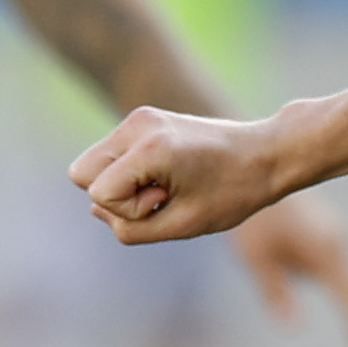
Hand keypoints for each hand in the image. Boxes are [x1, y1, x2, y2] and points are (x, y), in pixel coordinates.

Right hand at [73, 105, 289, 244]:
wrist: (266, 155)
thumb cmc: (231, 194)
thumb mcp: (181, 226)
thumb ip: (129, 228)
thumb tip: (95, 210)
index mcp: (149, 147)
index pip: (98, 194)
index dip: (129, 211)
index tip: (167, 200)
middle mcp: (137, 125)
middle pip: (81, 173)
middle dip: (114, 195)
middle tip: (163, 194)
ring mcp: (138, 117)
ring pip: (92, 164)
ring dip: (121, 184)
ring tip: (166, 184)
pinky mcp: (143, 119)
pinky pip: (111, 156)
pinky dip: (130, 172)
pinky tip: (166, 174)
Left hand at [229, 194, 347, 346]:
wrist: (255, 165)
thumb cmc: (251, 214)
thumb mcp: (255, 256)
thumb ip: (275, 292)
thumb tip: (293, 327)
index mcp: (325, 250)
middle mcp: (338, 241)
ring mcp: (335, 233)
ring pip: (346, 276)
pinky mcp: (327, 229)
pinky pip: (337, 264)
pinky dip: (339, 283)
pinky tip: (322, 285)